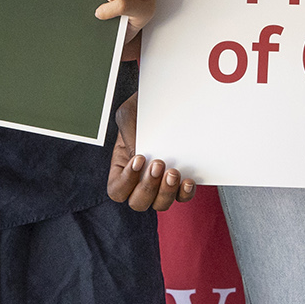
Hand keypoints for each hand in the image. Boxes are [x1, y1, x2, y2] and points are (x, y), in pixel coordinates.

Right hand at [105, 93, 195, 210]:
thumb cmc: (143, 109)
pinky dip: (185, 193)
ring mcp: (161, 181)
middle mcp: (140, 179)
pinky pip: (182, 197)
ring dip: (166, 192)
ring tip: (173, 171)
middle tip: (158, 164)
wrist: (167, 99)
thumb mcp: (129, 115)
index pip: (117, 190)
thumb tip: (139, 155)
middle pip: (138, 202)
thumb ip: (129, 134)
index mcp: (123, 167)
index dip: (126, 181)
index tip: (140, 159)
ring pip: (160, 204)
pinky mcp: (180, 179)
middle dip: (148, 187)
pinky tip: (188, 180)